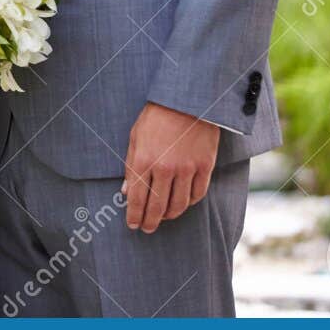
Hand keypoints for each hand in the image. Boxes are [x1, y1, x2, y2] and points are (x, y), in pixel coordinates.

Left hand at [121, 101, 220, 232]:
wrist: (187, 101)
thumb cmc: (156, 117)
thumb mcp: (135, 137)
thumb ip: (130, 165)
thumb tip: (125, 192)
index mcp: (143, 160)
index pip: (136, 198)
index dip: (134, 215)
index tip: (132, 225)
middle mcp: (164, 168)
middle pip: (157, 206)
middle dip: (149, 221)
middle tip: (146, 229)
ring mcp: (186, 169)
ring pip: (178, 204)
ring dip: (169, 216)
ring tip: (163, 219)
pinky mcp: (205, 167)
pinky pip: (197, 194)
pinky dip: (188, 203)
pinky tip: (182, 205)